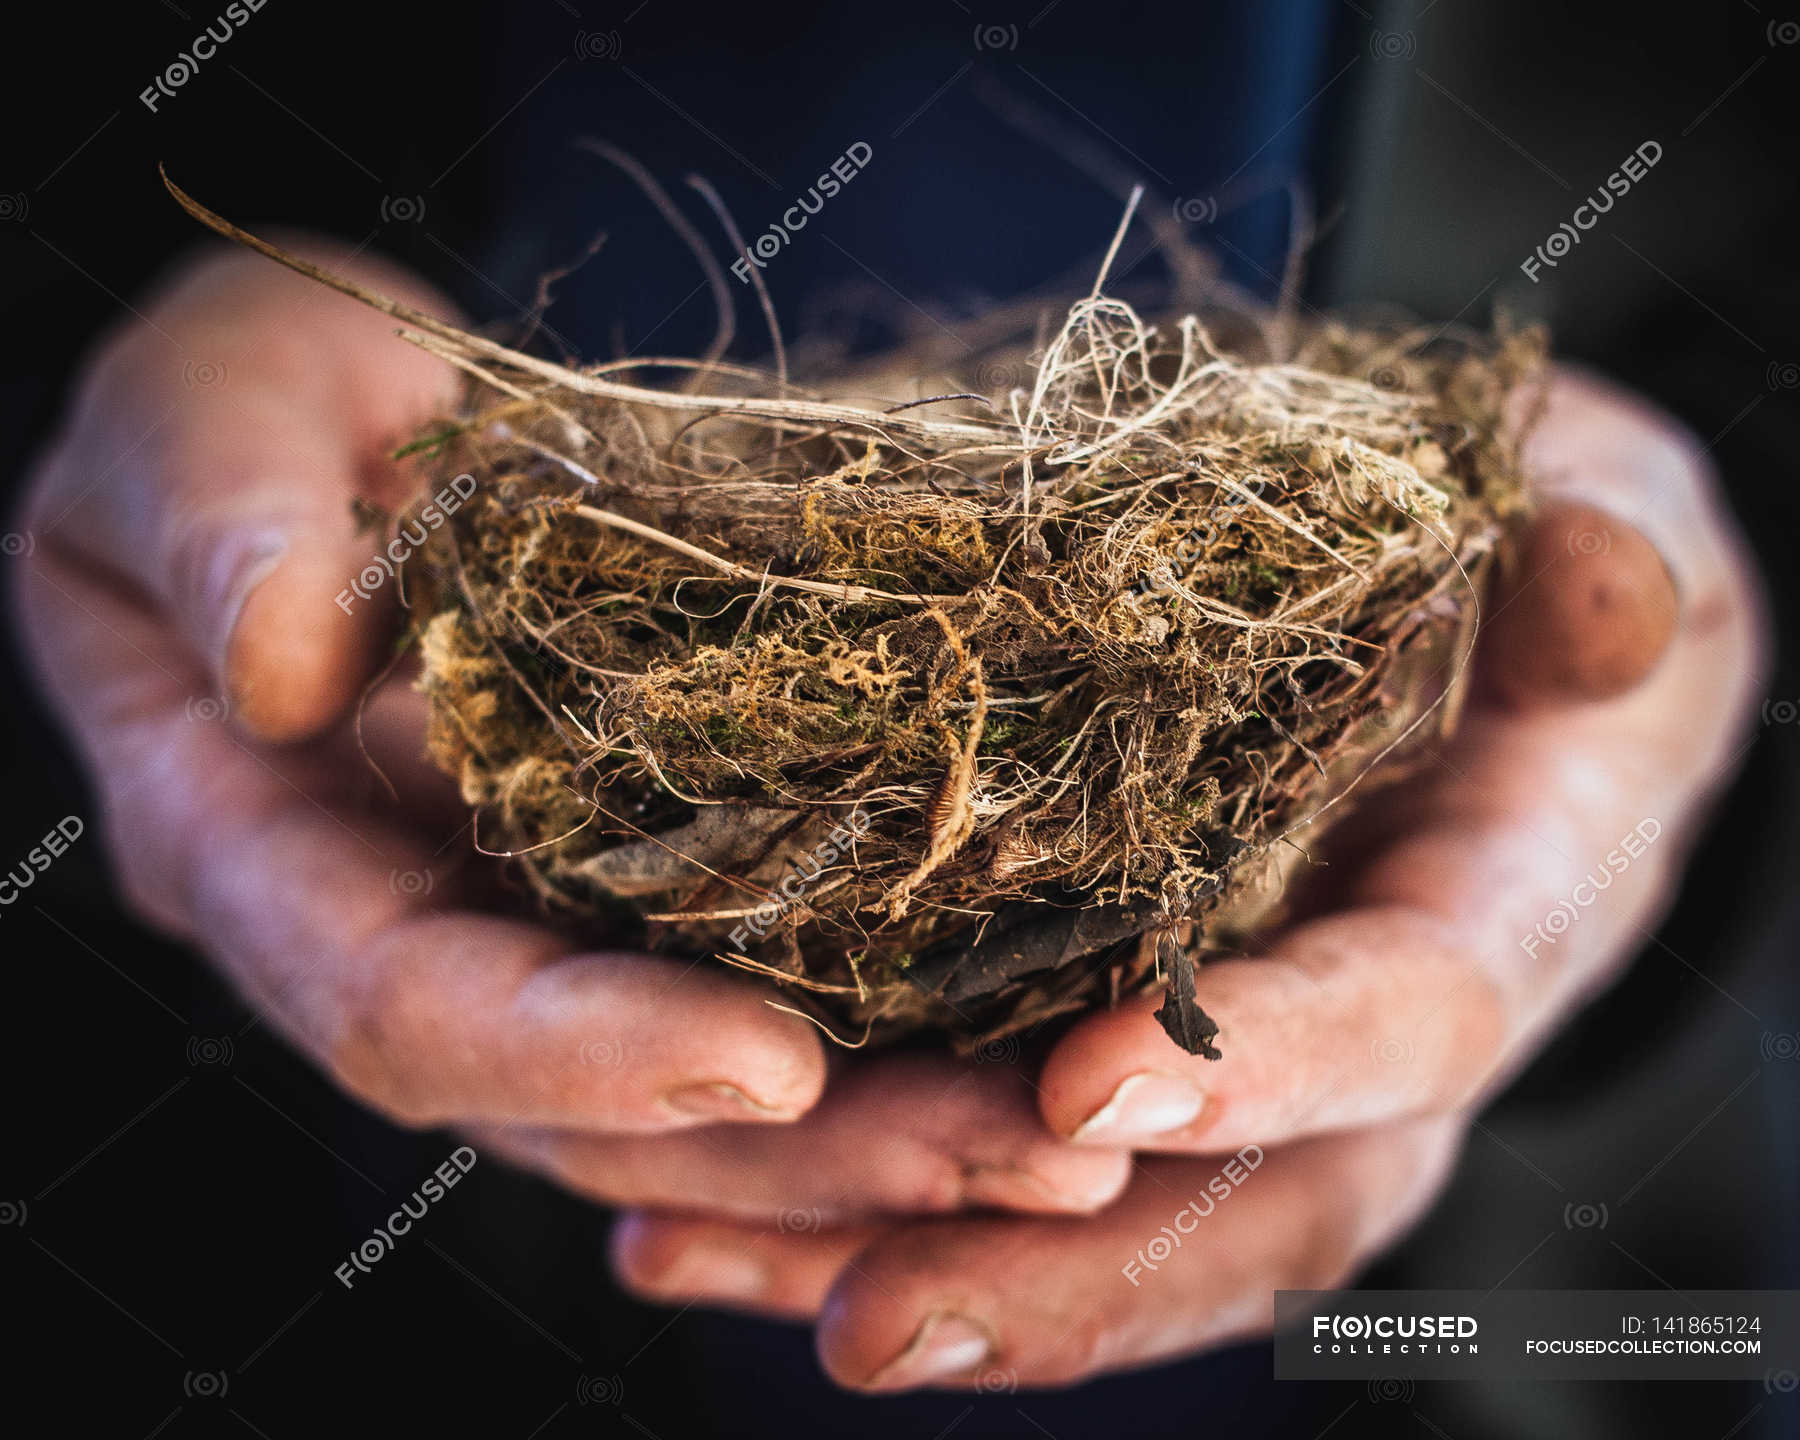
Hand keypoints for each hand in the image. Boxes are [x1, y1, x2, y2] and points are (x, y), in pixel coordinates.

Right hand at [14, 244, 1129, 1223]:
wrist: (343, 420)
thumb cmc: (238, 402)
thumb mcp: (199, 409)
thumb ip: (219, 516)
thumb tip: (281, 669)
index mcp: (265, 860)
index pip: (407, 1005)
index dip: (576, 1051)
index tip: (767, 1063)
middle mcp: (412, 932)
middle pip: (592, 1107)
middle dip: (800, 1156)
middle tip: (1019, 1160)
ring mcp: (533, 919)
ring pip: (695, 1092)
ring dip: (879, 1134)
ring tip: (1065, 1145)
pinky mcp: (637, 875)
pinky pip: (762, 981)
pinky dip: (889, 1033)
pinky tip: (1034, 1036)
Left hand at [607, 369, 1769, 1385]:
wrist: (1490, 592)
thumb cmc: (1538, 540)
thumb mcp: (1588, 515)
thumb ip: (1598, 555)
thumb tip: (1606, 583)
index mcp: (1513, 902)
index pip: (1415, 1016)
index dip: (1273, 1066)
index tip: (1085, 1090)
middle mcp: (1385, 1028)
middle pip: (1253, 1205)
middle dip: (1071, 1277)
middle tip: (878, 1323)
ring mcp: (1262, 1048)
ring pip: (1122, 1217)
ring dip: (928, 1266)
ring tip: (715, 1275)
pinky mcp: (1142, 1018)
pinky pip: (1025, 1146)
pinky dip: (879, 1193)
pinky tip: (701, 1221)